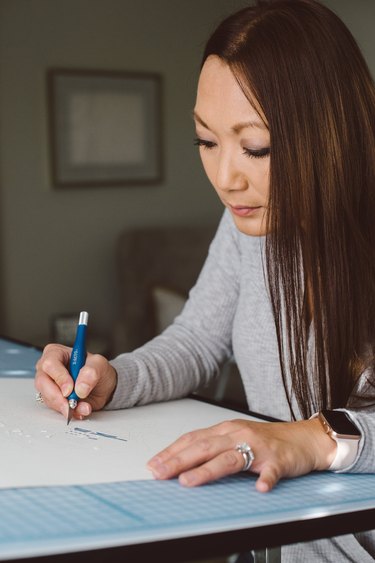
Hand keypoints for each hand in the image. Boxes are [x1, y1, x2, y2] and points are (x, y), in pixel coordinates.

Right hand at [34, 343, 116, 420]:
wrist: (103, 386)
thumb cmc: (97, 370)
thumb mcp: (100, 364)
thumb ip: (91, 372)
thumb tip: (80, 388)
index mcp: (56, 353)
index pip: (50, 363)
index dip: (59, 377)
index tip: (70, 390)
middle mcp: (49, 369)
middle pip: (43, 382)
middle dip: (57, 396)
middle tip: (71, 404)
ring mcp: (48, 385)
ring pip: (48, 398)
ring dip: (65, 406)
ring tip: (83, 407)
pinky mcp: (52, 399)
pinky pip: (55, 408)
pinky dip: (69, 412)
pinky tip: (80, 410)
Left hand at [147, 417, 336, 491]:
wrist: (304, 438)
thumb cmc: (268, 440)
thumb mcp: (236, 439)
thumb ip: (214, 448)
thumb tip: (183, 464)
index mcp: (226, 430)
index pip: (193, 438)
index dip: (172, 451)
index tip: (154, 464)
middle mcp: (239, 434)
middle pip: (204, 447)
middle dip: (179, 460)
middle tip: (160, 473)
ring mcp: (259, 447)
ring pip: (230, 458)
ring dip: (208, 470)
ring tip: (189, 482)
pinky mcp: (279, 460)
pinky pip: (272, 471)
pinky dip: (265, 479)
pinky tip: (259, 488)